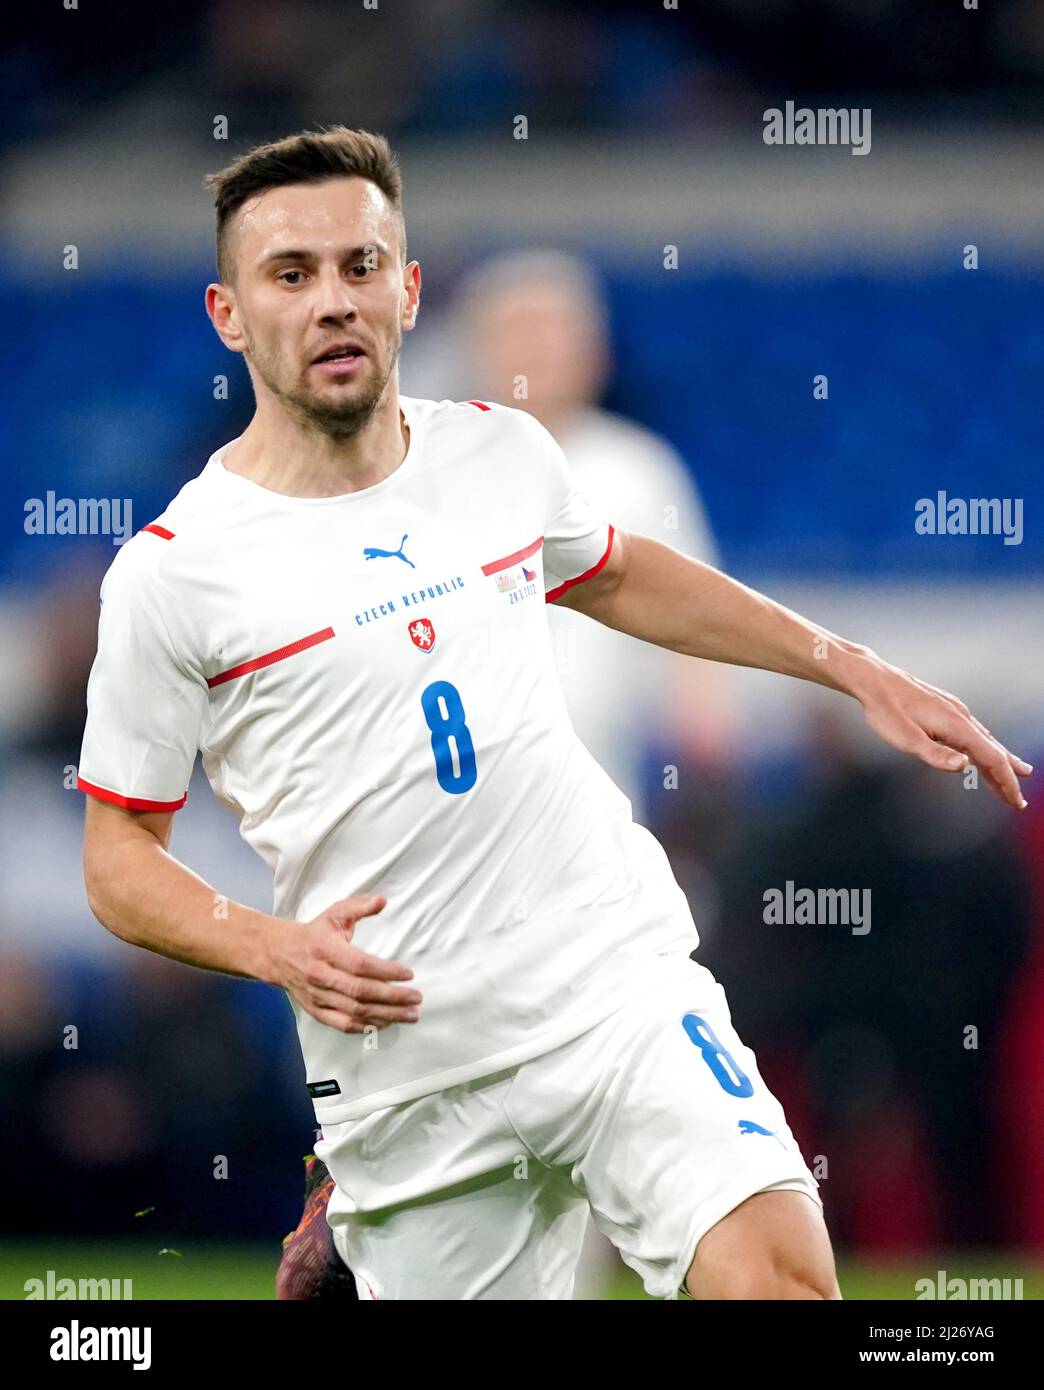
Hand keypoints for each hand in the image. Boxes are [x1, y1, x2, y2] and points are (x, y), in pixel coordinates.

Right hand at [270, 894, 421, 1033]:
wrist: (279, 954)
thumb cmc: (314, 934)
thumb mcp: (335, 914)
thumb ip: (359, 906)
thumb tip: (383, 900)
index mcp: (325, 949)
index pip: (360, 965)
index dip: (386, 971)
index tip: (409, 974)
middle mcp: (320, 975)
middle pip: (360, 992)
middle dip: (392, 997)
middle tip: (416, 998)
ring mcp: (318, 996)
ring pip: (355, 1011)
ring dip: (386, 1015)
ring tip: (410, 1014)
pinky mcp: (316, 1011)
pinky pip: (343, 1024)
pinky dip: (367, 1026)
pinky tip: (387, 1022)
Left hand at [848, 651, 1031, 809]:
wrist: (874, 679)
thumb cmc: (886, 710)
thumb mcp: (906, 738)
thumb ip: (935, 754)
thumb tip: (964, 765)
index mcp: (956, 726)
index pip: (991, 758)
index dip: (1006, 782)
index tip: (1016, 801)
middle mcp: (962, 717)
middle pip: (993, 751)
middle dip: (1008, 777)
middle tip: (1018, 800)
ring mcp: (955, 710)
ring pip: (985, 741)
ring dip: (999, 762)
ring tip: (1013, 776)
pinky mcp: (946, 708)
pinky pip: (974, 732)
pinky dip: (984, 747)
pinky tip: (981, 751)